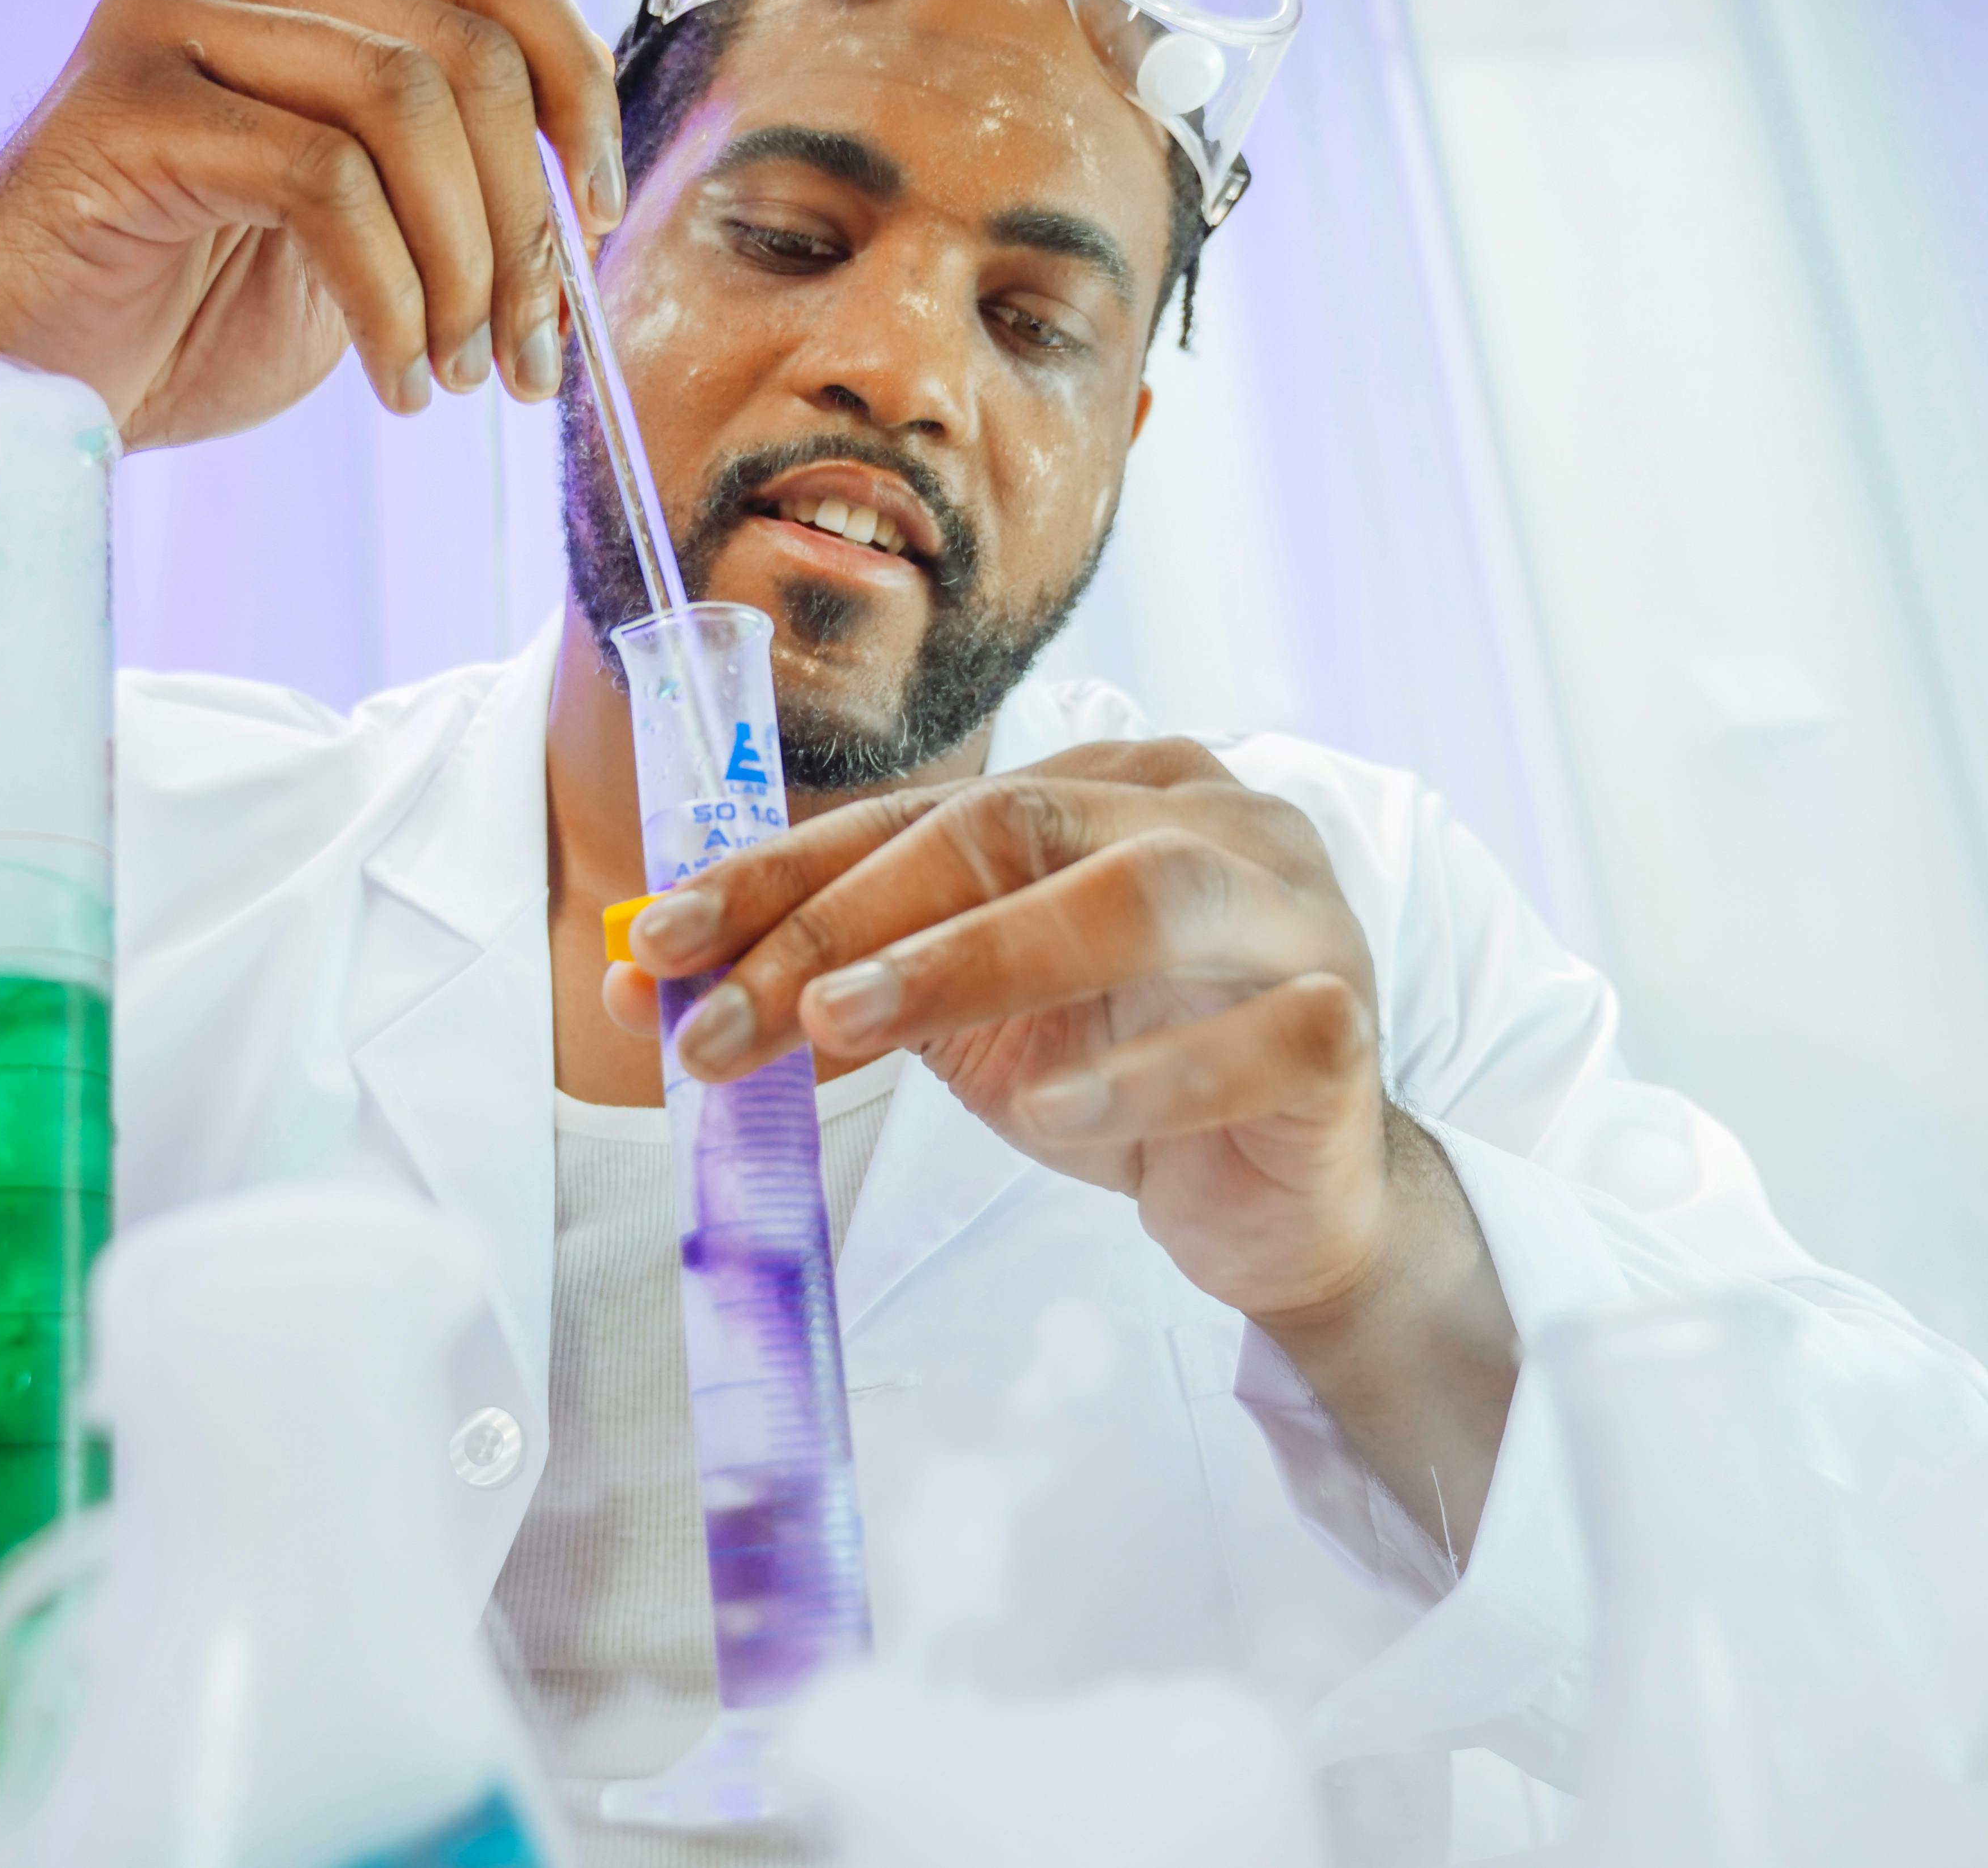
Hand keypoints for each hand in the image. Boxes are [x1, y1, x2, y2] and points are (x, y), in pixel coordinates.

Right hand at [0, 0, 622, 445]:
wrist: (19, 403)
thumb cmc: (177, 328)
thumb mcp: (354, 246)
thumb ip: (444, 185)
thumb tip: (586, 203)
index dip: (576, 83)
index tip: (601, 214)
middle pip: (465, 45)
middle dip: (530, 217)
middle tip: (532, 352)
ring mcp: (164, 27)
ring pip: (407, 103)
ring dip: (467, 265)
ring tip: (453, 375)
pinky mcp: (124, 107)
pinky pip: (325, 182)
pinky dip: (391, 300)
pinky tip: (392, 383)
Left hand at [609, 738, 1520, 1554]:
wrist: (1277, 1200)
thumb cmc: (1116, 1073)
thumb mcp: (960, 1022)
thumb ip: (838, 987)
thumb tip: (646, 986)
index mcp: (1108, 788)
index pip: (920, 812)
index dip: (780, 876)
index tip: (656, 946)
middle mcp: (1206, 818)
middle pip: (1010, 830)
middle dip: (847, 923)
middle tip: (725, 1017)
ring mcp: (1291, 912)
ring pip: (1137, 898)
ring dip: (975, 961)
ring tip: (847, 1030)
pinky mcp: (1341, 1028)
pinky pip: (1254, 1035)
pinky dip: (1144, 1077)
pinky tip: (1054, 1122)